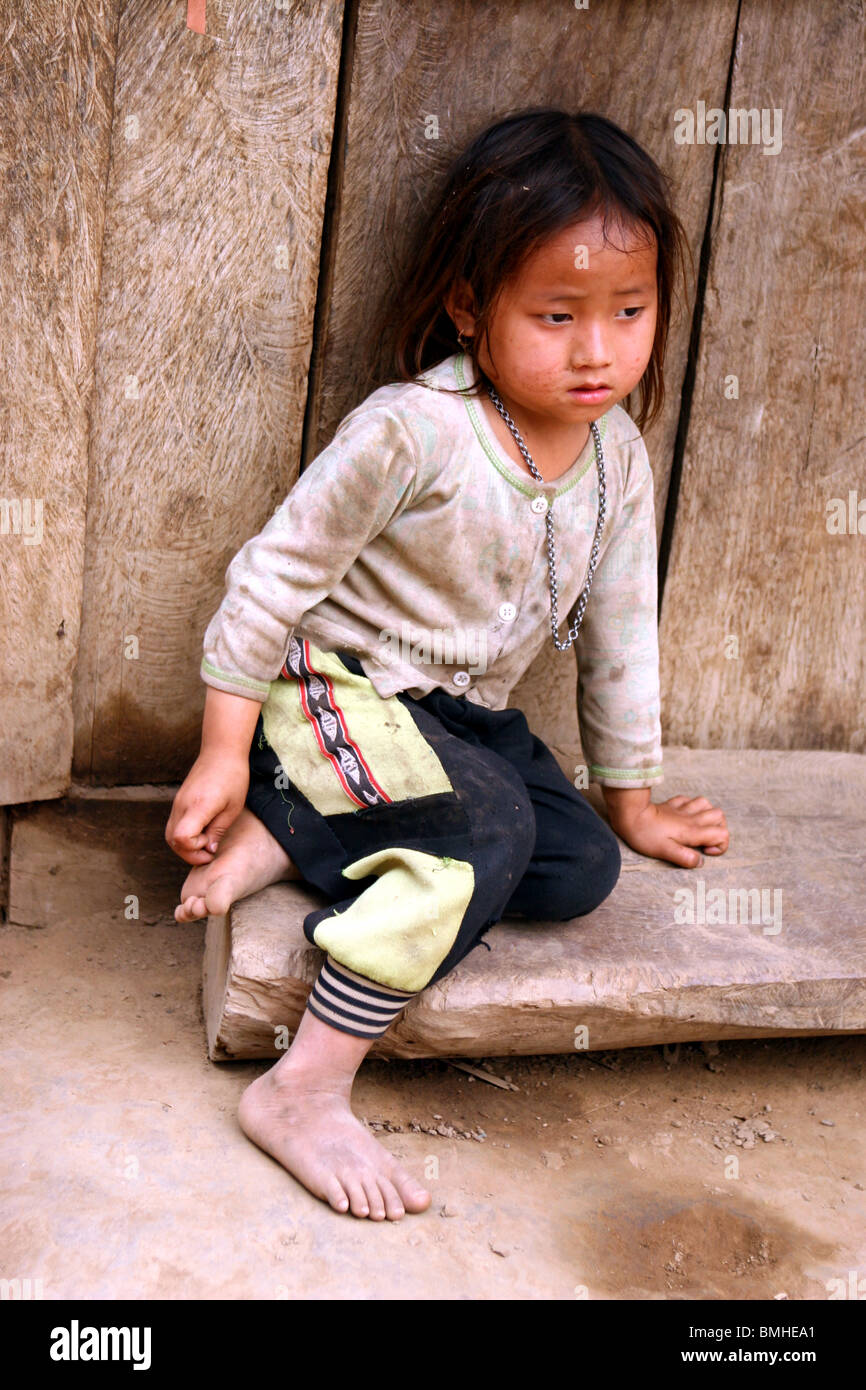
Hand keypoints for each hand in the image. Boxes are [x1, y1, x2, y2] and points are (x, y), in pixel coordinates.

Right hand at [165, 751, 249, 865]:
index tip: (211, 845)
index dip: (194, 849)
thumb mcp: (233, 808)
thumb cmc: (233, 777)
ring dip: (185, 845)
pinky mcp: (178, 801)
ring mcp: (177, 803)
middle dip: (189, 852)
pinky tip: (201, 831)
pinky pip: (174, 824)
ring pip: (170, 834)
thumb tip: (209, 850)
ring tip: (206, 841)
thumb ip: (218, 830)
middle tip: (210, 850)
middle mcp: (182, 805)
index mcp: (198, 806)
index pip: (181, 837)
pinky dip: (184, 835)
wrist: (221, 752)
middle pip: (172, 840)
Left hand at [608, 794, 728, 867]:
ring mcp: (682, 809)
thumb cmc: (646, 835)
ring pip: (707, 804)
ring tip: (699, 827)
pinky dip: (692, 806)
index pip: (722, 834)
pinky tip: (685, 814)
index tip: (706, 852)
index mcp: (692, 831)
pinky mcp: (671, 804)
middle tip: (705, 840)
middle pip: (719, 816)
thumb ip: (685, 858)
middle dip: (719, 828)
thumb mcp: (665, 852)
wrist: (630, 815)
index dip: (721, 845)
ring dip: (707, 815)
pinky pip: (688, 800)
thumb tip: (700, 862)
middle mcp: (691, 818)